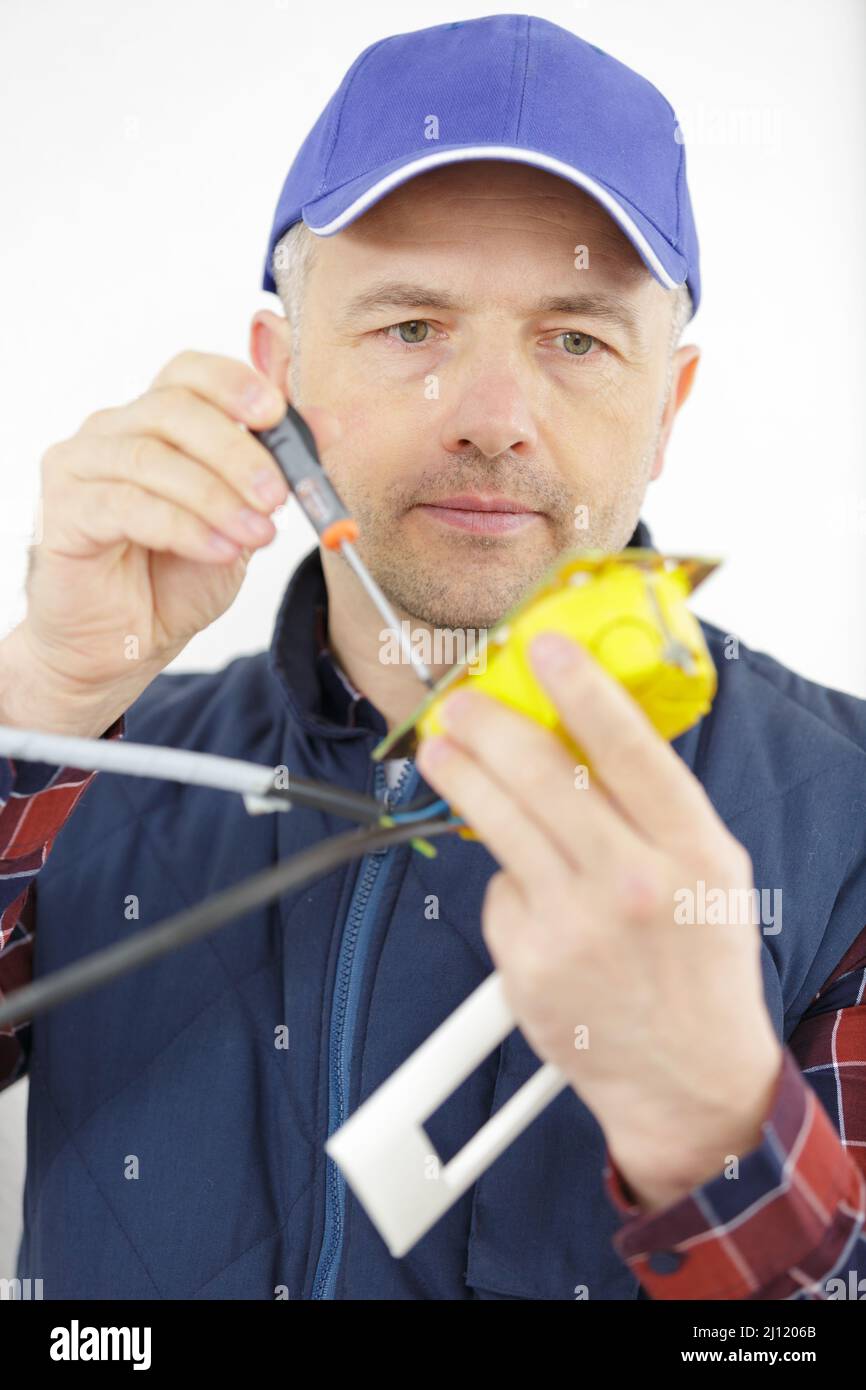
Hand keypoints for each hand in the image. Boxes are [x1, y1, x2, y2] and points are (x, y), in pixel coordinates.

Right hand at [18, 351, 340, 725]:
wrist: (126, 644)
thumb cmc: (175, 578)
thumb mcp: (244, 518)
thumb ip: (278, 468)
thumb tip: (330, 421)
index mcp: (155, 420)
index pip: (189, 372)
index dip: (233, 383)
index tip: (276, 414)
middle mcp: (112, 431)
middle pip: (173, 409)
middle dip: (237, 452)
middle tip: (280, 495)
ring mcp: (81, 467)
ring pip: (151, 459)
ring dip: (216, 497)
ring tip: (258, 535)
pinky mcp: (64, 512)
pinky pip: (128, 507)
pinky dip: (184, 528)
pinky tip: (220, 551)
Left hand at [416, 630, 783, 1210]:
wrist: (691, 1077)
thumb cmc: (700, 960)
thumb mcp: (708, 870)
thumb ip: (655, 805)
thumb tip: (582, 732)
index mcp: (691, 849)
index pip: (629, 747)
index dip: (578, 687)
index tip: (541, 648)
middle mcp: (631, 883)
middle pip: (540, 774)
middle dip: (489, 723)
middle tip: (463, 701)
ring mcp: (574, 927)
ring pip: (497, 821)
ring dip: (460, 774)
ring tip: (444, 751)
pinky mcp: (528, 963)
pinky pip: (500, 894)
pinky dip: (508, 886)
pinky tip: (535, 903)